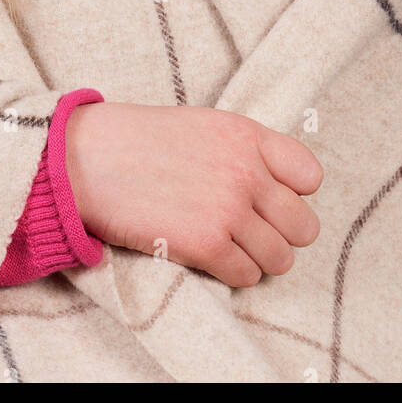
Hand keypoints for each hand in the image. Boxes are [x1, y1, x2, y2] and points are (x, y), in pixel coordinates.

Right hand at [64, 101, 322, 287]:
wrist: (91, 159)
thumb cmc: (142, 142)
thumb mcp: (205, 126)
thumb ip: (246, 151)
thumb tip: (279, 188)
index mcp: (248, 136)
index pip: (310, 177)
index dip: (292, 194)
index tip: (268, 198)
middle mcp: (247, 172)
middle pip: (304, 226)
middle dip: (280, 233)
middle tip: (251, 231)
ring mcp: (229, 209)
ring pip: (281, 258)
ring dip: (259, 259)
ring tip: (231, 248)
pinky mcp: (208, 244)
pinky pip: (248, 276)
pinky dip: (234, 273)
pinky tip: (211, 257)